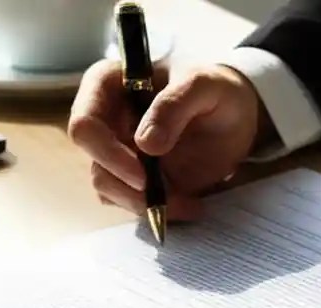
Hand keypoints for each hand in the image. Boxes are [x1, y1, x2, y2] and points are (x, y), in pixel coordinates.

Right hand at [68, 60, 267, 220]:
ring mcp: (118, 152)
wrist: (235, 114)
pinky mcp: (135, 178)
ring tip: (188, 203)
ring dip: (144, 204)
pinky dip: (158, 210)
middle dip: (127, 187)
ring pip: (109, 189)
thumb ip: (174, 105)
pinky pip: (131, 202)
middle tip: (167, 197)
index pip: (84, 123)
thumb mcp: (203, 84)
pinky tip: (189, 205)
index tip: (142, 173)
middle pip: (94, 162)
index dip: (107, 152)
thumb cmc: (215, 87)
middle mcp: (105, 121)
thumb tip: (145, 144)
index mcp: (108, 86)